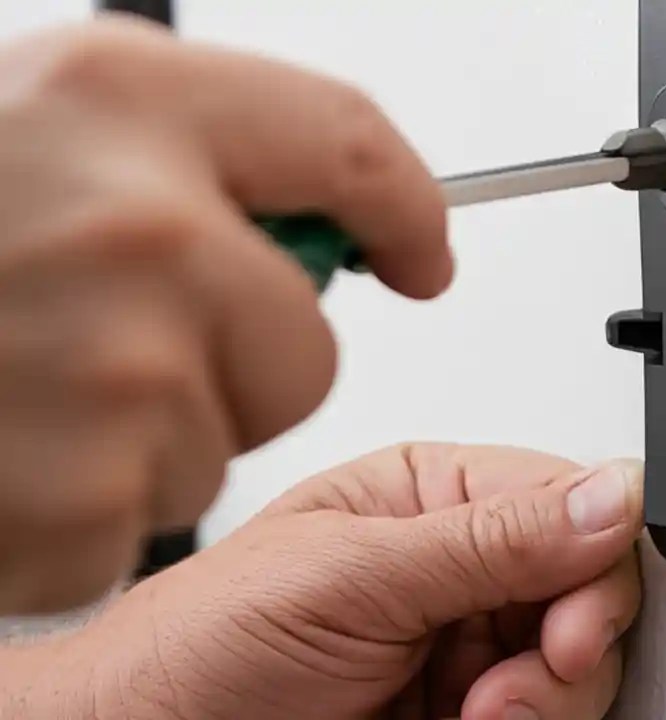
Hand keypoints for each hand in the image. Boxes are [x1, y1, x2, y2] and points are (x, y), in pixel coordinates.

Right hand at [0, 18, 449, 612]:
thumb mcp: (39, 121)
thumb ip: (194, 154)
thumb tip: (344, 221)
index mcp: (127, 99)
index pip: (352, 147)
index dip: (406, 211)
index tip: (419, 256)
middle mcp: (138, 227)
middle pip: (306, 346)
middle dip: (237, 364)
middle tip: (105, 341)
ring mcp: (111, 371)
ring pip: (228, 442)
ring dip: (148, 435)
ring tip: (21, 385)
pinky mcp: (73, 499)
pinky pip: (147, 518)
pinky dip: (86, 508)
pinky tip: (2, 452)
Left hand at [4, 444, 642, 718]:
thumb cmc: (202, 647)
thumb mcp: (352, 574)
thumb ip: (492, 537)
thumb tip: (615, 494)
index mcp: (435, 497)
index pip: (572, 505)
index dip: (597, 562)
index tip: (575, 624)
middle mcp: (462, 568)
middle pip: (588, 589)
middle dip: (568, 644)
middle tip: (518, 684)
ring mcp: (466, 647)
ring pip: (577, 664)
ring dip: (546, 698)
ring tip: (478, 714)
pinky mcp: (464, 712)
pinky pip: (544, 714)